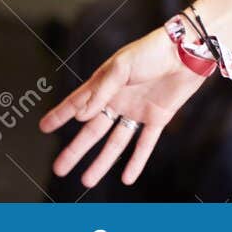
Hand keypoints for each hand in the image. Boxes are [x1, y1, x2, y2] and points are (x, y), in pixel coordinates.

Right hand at [38, 27, 209, 187]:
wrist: (188, 50)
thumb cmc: (153, 50)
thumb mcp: (121, 66)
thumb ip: (101, 91)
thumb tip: (81, 116)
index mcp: (106, 84)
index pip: (77, 103)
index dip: (60, 115)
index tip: (43, 127)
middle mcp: (119, 100)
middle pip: (93, 130)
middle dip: (76, 149)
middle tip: (59, 168)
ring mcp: (138, 110)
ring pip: (115, 142)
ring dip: (102, 161)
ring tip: (87, 180)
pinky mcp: (159, 117)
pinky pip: (145, 143)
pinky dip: (137, 161)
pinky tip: (127, 177)